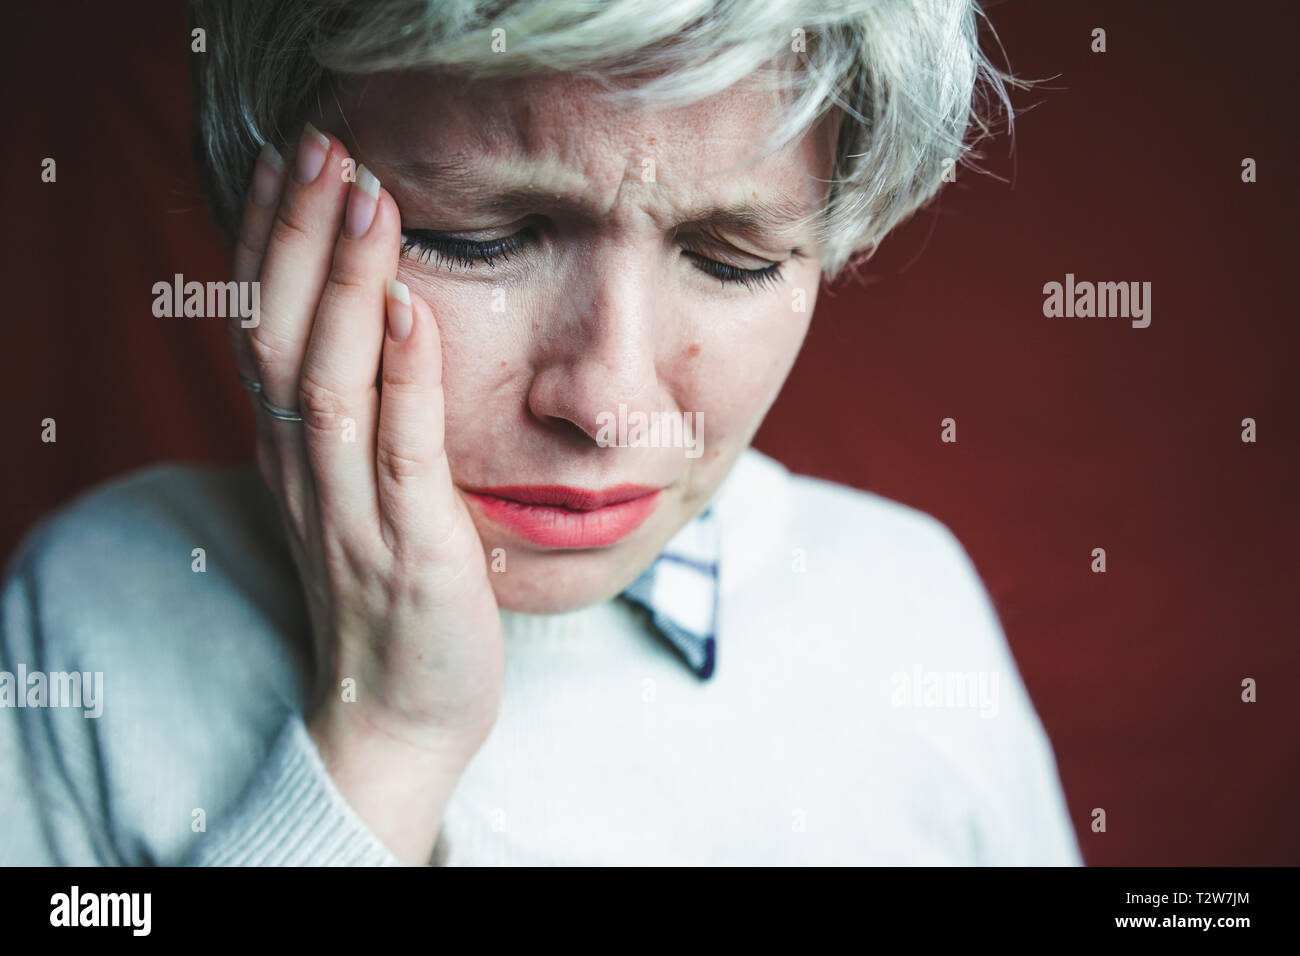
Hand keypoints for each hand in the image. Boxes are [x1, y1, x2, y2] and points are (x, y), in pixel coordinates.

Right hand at [228, 123, 504, 862]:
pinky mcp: (409, 550)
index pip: (262, 328)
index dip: (270, 242)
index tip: (291, 163)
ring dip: (345, 285)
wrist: (403, 713)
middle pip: (278, 336)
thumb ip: (363, 416)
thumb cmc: (396, 592)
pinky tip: (414, 308)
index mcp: (291, 457)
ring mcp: (350, 514)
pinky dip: (404, 375)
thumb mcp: (364, 490)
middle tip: (325, 149)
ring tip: (366, 198)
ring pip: (326, 381)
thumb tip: (393, 317)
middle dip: (300, 237)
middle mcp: (304, 476)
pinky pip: (399, 451)